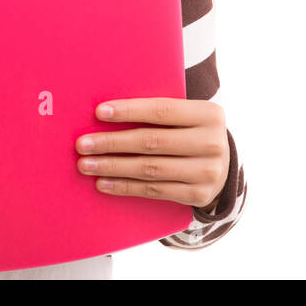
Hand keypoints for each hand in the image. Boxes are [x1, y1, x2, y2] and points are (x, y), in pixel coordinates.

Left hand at [75, 98, 227, 211]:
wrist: (223, 166)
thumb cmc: (191, 133)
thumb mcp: (187, 116)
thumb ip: (158, 112)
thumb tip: (106, 112)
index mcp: (208, 114)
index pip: (161, 110)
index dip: (129, 111)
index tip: (99, 113)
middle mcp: (211, 143)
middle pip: (151, 141)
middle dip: (112, 142)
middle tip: (83, 144)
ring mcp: (207, 172)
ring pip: (149, 168)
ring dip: (113, 167)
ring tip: (87, 164)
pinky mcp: (198, 195)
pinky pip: (154, 190)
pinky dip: (125, 186)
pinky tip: (104, 183)